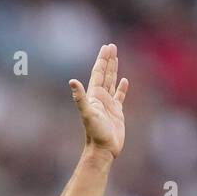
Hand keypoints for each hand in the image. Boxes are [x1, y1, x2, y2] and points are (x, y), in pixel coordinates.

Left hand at [69, 43, 127, 158]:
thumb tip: (72, 81)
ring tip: (116, 57)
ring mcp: (109, 104)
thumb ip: (80, 97)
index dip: (102, 60)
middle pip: (105, 74)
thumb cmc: (95, 133)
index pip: (98, 73)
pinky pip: (120, 96)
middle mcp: (100, 98)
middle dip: (108, 60)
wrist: (103, 149)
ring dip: (114, 70)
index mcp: (94, 96)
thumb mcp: (87, 113)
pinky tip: (124, 80)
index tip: (106, 47)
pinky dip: (122, 88)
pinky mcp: (116, 112)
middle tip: (111, 46)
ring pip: (112, 82)